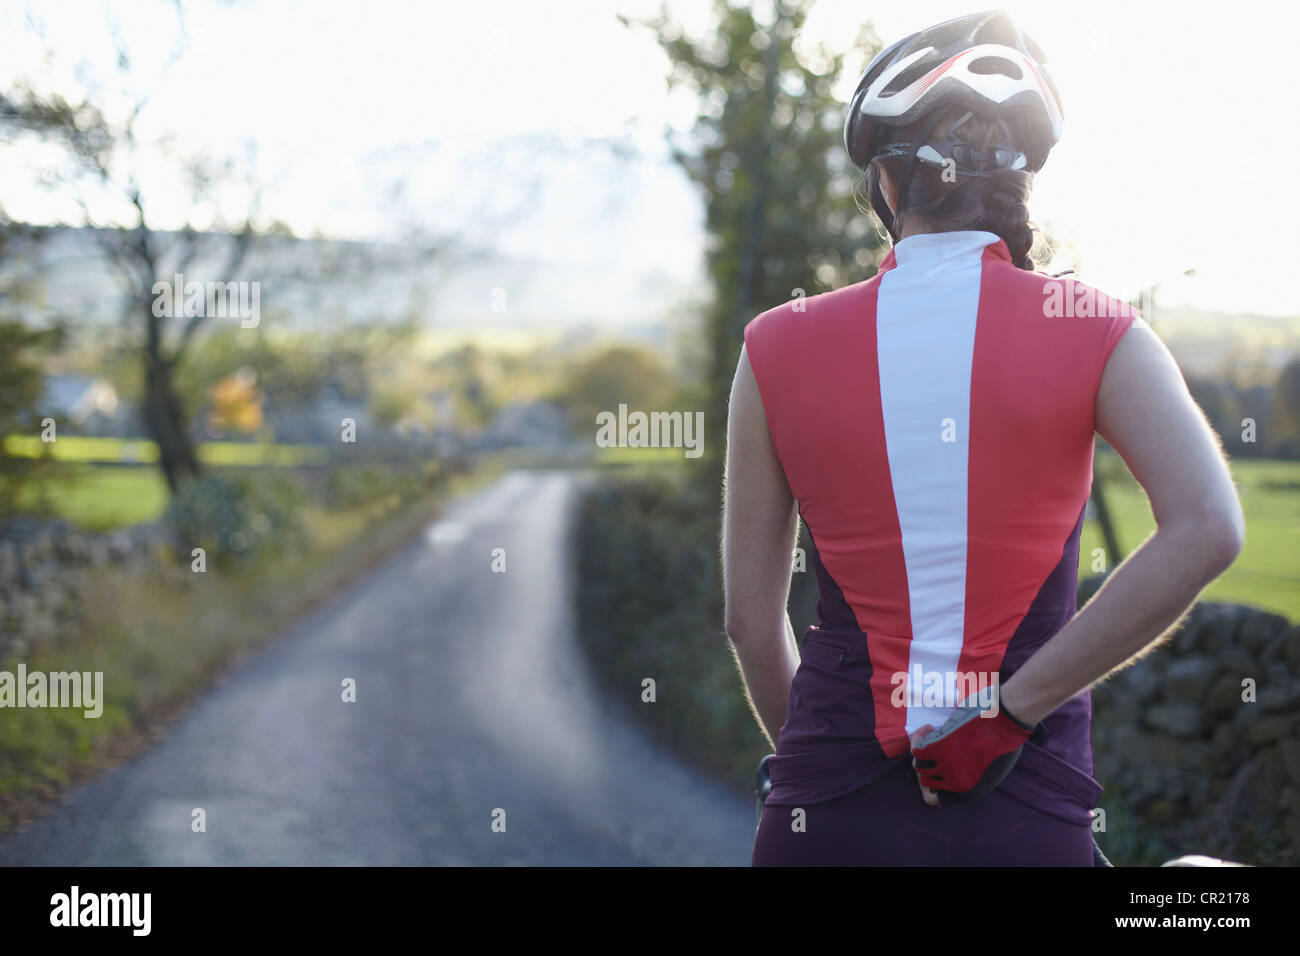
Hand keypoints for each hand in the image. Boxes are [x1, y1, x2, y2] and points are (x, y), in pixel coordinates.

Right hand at [909, 692, 1037, 804]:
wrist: (1006, 721)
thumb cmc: (1005, 741)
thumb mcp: (992, 770)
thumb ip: (972, 775)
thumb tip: (955, 771)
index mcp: (970, 793)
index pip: (934, 798)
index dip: (931, 782)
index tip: (935, 766)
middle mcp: (956, 785)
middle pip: (925, 780)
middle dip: (926, 765)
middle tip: (931, 751)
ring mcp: (947, 767)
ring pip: (919, 766)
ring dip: (922, 752)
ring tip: (931, 737)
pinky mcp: (940, 749)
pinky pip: (917, 749)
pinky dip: (919, 738)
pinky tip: (929, 728)